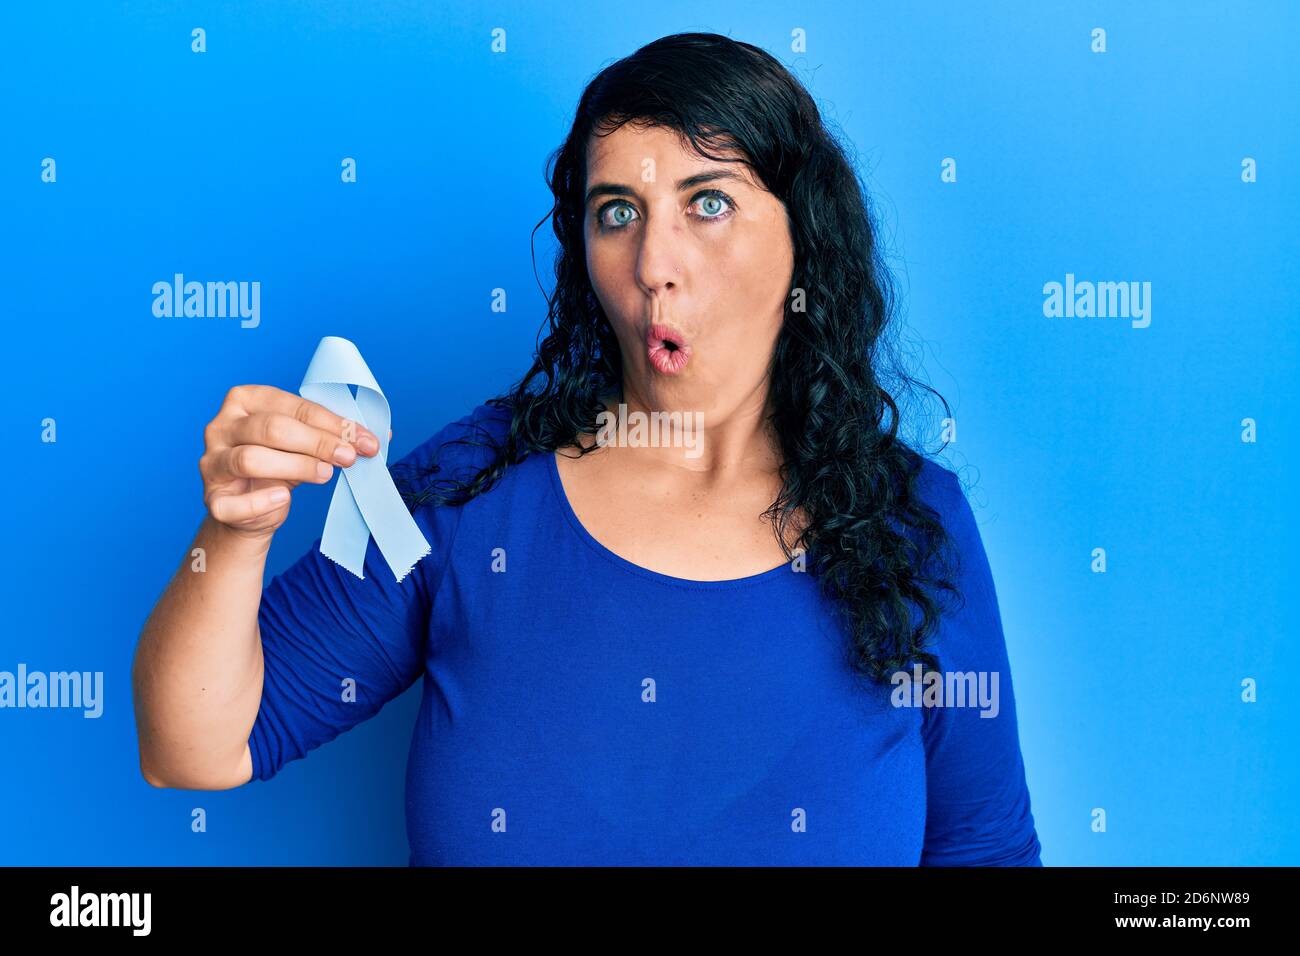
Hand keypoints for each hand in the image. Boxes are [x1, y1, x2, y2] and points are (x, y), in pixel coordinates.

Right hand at [198, 384, 390, 540]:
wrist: (251, 511)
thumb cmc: (280, 467)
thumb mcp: (305, 445)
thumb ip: (334, 435)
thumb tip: (381, 435)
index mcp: (245, 400)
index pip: (293, 407)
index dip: (333, 424)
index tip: (366, 441)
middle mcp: (222, 427)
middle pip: (272, 428)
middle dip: (317, 442)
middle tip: (349, 457)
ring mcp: (211, 462)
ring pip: (250, 459)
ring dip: (296, 466)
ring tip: (325, 474)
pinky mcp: (212, 498)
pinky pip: (233, 502)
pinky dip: (261, 501)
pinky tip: (284, 499)